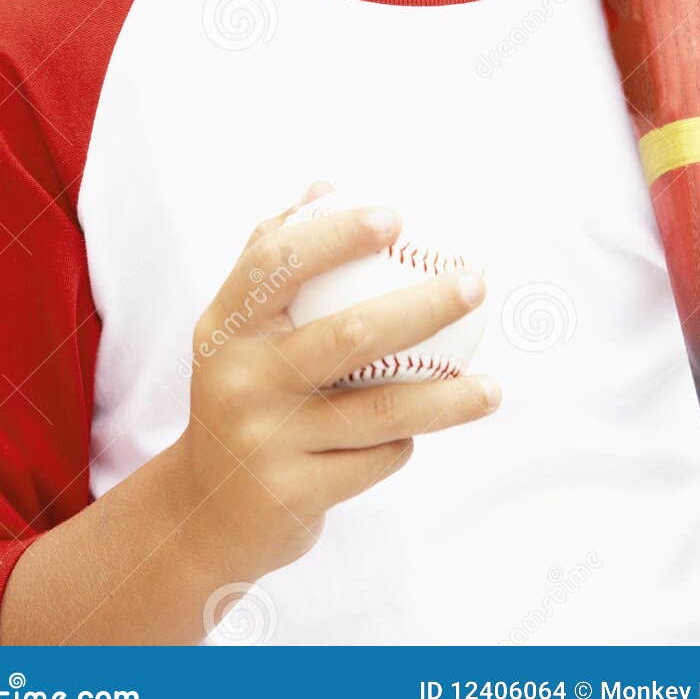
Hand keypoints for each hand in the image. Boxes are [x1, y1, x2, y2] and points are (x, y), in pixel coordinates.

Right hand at [175, 180, 499, 587]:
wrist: (205, 512)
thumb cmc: (243, 392)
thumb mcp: (239, 330)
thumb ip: (274, 256)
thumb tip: (325, 186)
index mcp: (226, 327)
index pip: (278, 264)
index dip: (336, 235)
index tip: (397, 217)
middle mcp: (241, 380)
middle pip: (350, 334)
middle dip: (424, 305)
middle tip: (474, 284)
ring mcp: (266, 440)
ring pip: (381, 411)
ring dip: (448, 399)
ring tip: (494, 389)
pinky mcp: (293, 494)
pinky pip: (377, 459)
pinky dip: (406, 443)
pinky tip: (427, 430)